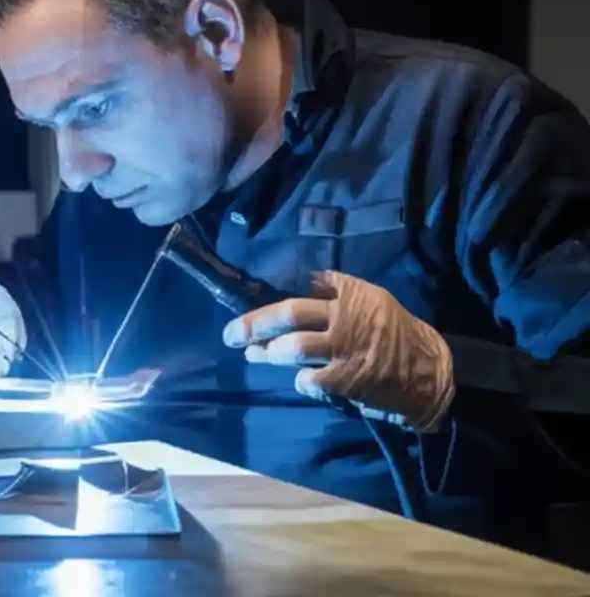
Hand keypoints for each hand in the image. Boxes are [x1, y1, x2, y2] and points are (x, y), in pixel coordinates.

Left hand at [221, 270, 454, 431]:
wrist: (431, 373)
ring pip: (294, 347)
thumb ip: (340, 294)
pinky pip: (309, 378)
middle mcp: (348, 317)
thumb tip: (301, 286)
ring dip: (268, 353)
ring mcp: (346, 349)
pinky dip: (300, 380)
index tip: (252, 297)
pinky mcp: (347, 380)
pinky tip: (300, 379)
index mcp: (355, 294)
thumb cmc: (396, 335)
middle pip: (290, 313)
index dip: (283, 290)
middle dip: (255, 322)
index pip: (313, 282)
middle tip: (231, 333)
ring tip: (253, 354)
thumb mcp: (374, 302)